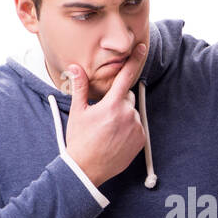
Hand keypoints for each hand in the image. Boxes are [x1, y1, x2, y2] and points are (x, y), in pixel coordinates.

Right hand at [62, 42, 149, 187]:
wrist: (87, 169)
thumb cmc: (80, 141)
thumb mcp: (78, 112)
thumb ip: (80, 87)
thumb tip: (75, 67)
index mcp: (111, 105)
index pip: (125, 76)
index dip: (134, 60)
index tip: (141, 47)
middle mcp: (126, 115)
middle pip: (126, 97)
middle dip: (117, 102)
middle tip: (102, 117)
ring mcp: (135, 128)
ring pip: (132, 113)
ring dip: (123, 116)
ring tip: (108, 130)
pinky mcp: (141, 140)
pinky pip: (137, 126)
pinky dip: (129, 128)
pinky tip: (116, 138)